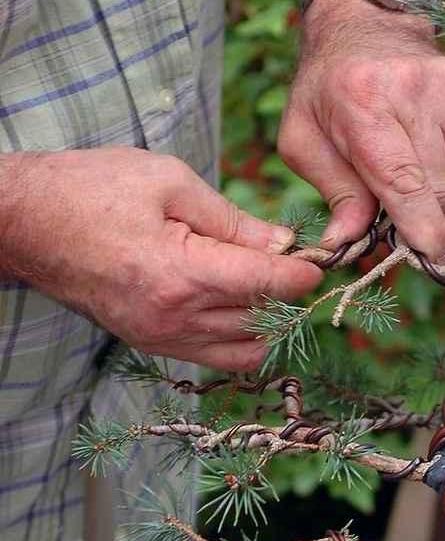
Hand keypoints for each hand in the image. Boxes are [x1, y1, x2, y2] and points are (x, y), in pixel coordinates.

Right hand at [0, 148, 320, 371]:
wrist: (26, 223)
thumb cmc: (90, 189)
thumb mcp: (169, 182)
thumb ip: (233, 221)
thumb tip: (284, 245)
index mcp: (182, 273)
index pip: (270, 285)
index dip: (305, 272)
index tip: (319, 259)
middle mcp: (175, 318)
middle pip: (265, 321)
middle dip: (291, 295)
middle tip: (299, 264)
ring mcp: (162, 339)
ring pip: (247, 350)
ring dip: (270, 322)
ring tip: (271, 285)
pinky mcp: (152, 345)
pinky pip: (216, 358)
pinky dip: (240, 338)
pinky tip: (241, 306)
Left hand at [277, 0, 444, 259]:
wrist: (363, 24)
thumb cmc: (326, 91)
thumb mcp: (303, 138)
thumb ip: (332, 191)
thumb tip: (345, 242)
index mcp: (362, 104)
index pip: (402, 179)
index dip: (422, 226)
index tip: (431, 258)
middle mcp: (413, 91)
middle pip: (444, 183)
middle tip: (439, 261)